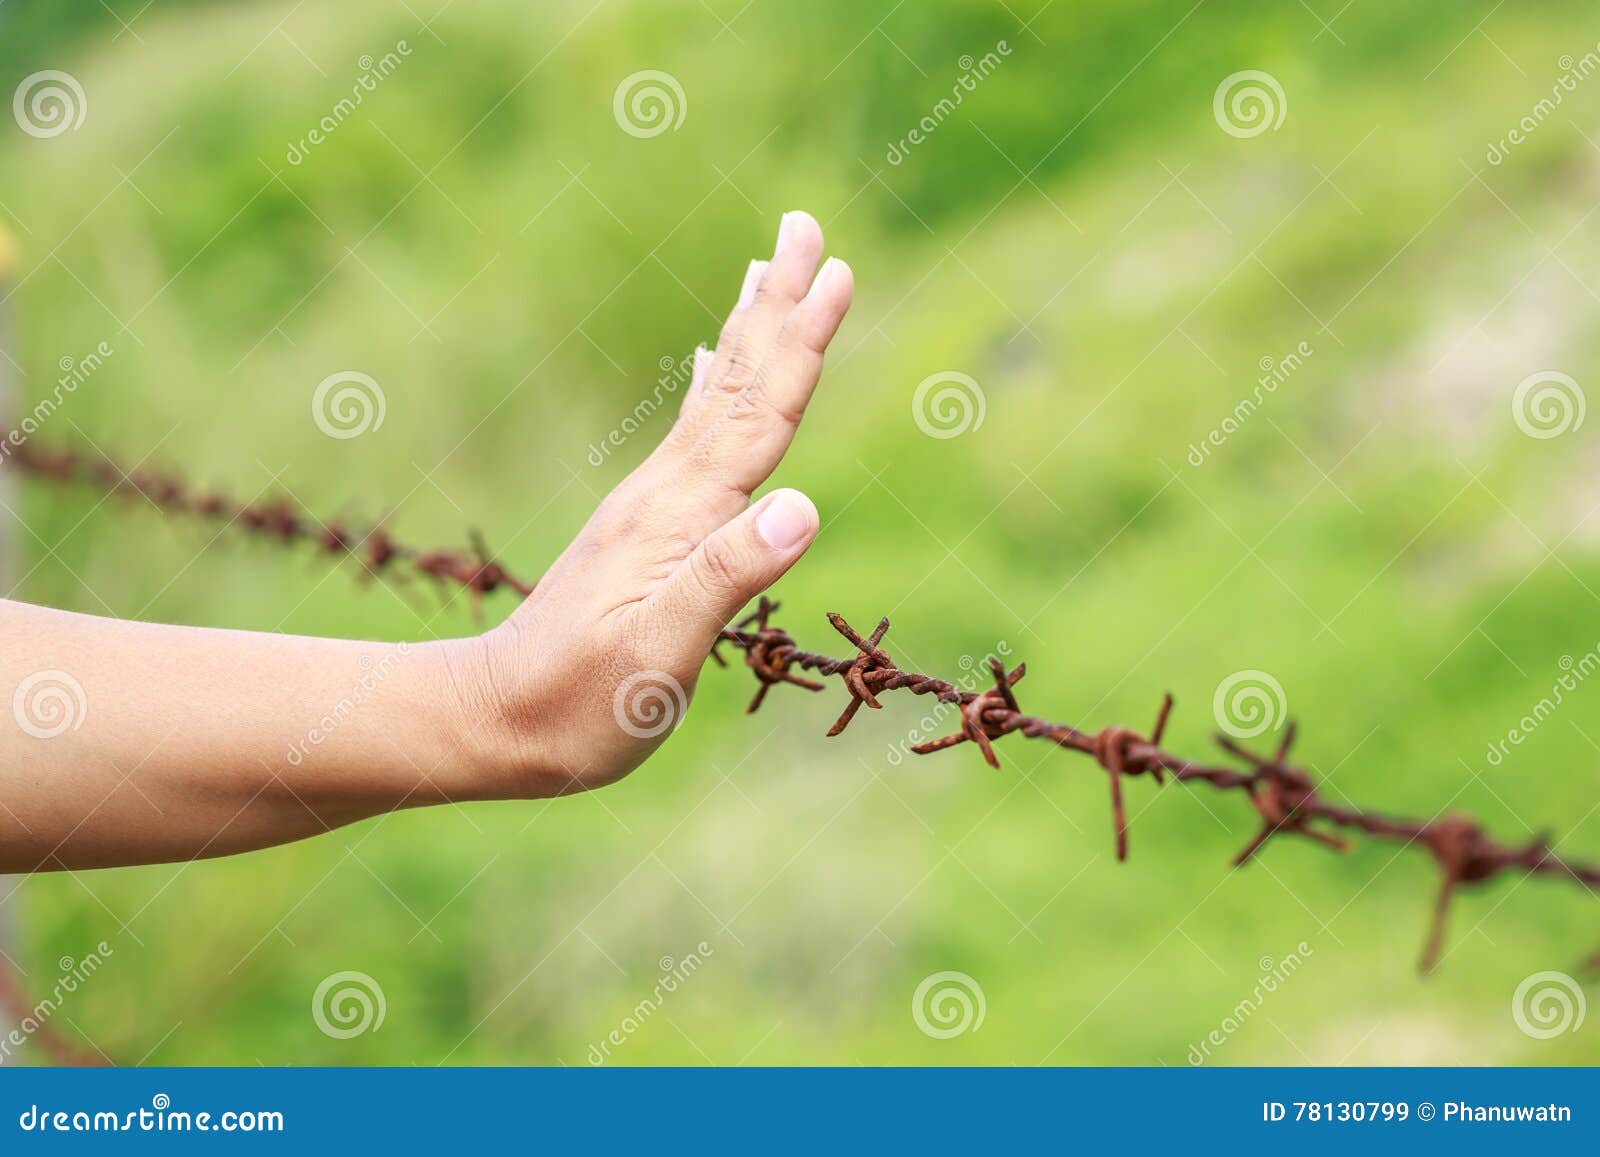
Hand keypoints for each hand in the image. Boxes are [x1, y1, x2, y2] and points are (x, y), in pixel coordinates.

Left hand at [457, 210, 853, 797]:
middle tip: (803, 227)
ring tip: (766, 271)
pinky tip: (705, 363)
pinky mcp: (642, 527)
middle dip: (776, 304)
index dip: (802, 343)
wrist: (493, 720)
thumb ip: (724, 579)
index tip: (835, 271)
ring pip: (713, 398)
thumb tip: (803, 507)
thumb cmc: (579, 706)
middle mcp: (665, 493)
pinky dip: (710, 387)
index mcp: (681, 515)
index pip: (757, 412)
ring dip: (748, 332)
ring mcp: (650, 506)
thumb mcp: (657, 655)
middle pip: (734, 380)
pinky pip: (691, 434)